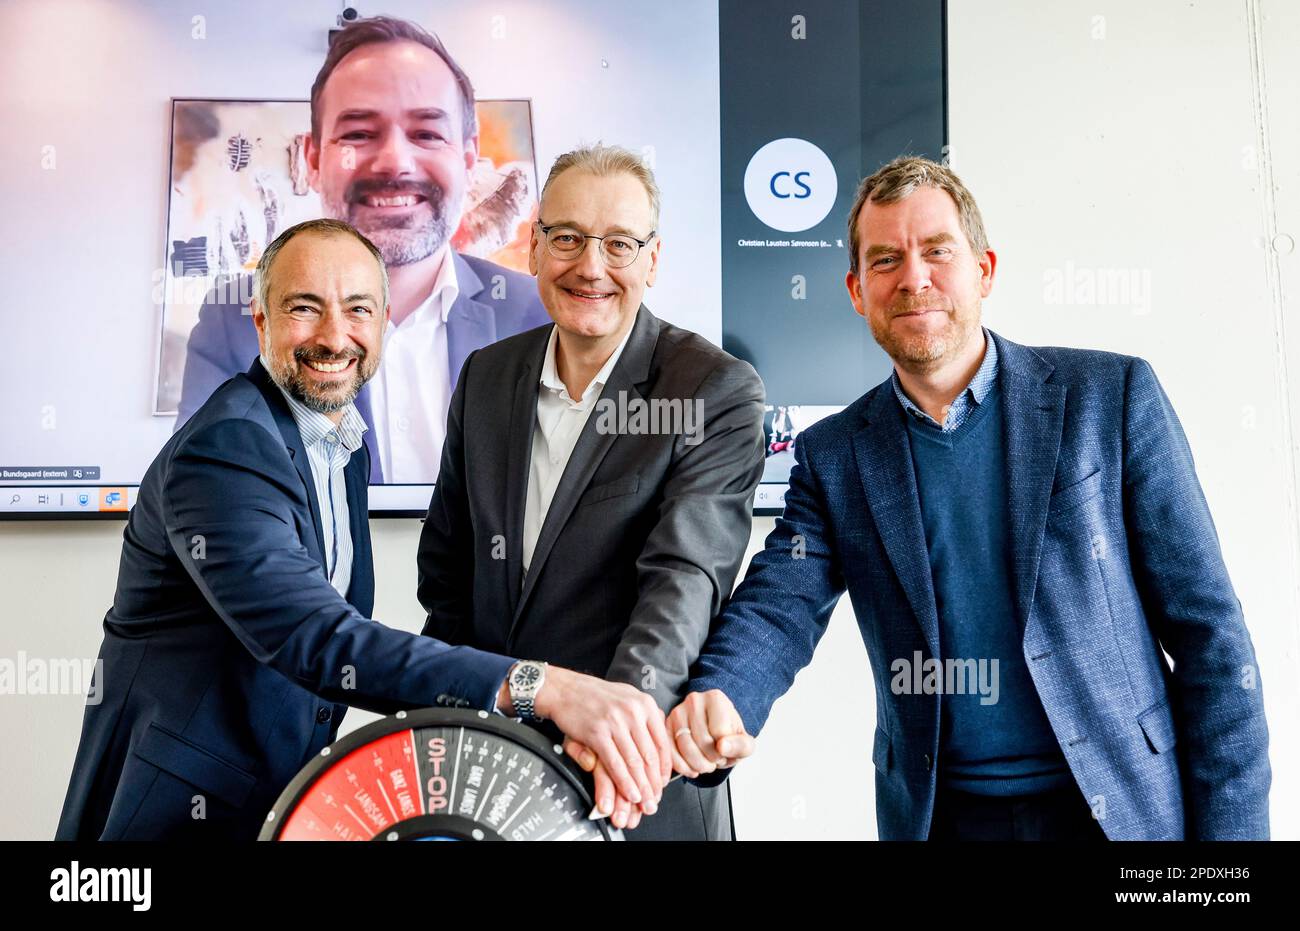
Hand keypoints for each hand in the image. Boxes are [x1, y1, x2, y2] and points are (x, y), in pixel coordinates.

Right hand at [533, 666, 671, 818]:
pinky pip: (615, 763)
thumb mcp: (628, 698)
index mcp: (645, 704)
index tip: (663, 784)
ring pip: (634, 761)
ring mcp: (616, 722)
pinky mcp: (597, 733)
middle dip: (654, 783)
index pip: (661, 742)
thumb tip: (661, 742)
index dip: (664, 768)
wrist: (565, 689)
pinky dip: (624, 782)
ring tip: (645, 803)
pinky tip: (629, 794)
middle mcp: (634, 711)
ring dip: (641, 787)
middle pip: (650, 755)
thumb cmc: (596, 697)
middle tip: (656, 801)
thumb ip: (646, 717)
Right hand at [666, 689, 754, 777]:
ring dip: (698, 765)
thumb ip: (740, 745)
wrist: (714, 735)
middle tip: (716, 759)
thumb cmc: (728, 737)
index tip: (726, 749)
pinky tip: (692, 768)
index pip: (720, 732)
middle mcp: (694, 701)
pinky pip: (670, 752)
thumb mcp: (744, 743)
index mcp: (715, 698)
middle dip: (712, 760)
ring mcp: (677, 713)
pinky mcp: (665, 728)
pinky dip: (682, 767)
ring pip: (685, 748)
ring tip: (706, 763)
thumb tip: (722, 747)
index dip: (725, 749)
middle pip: (703, 741)